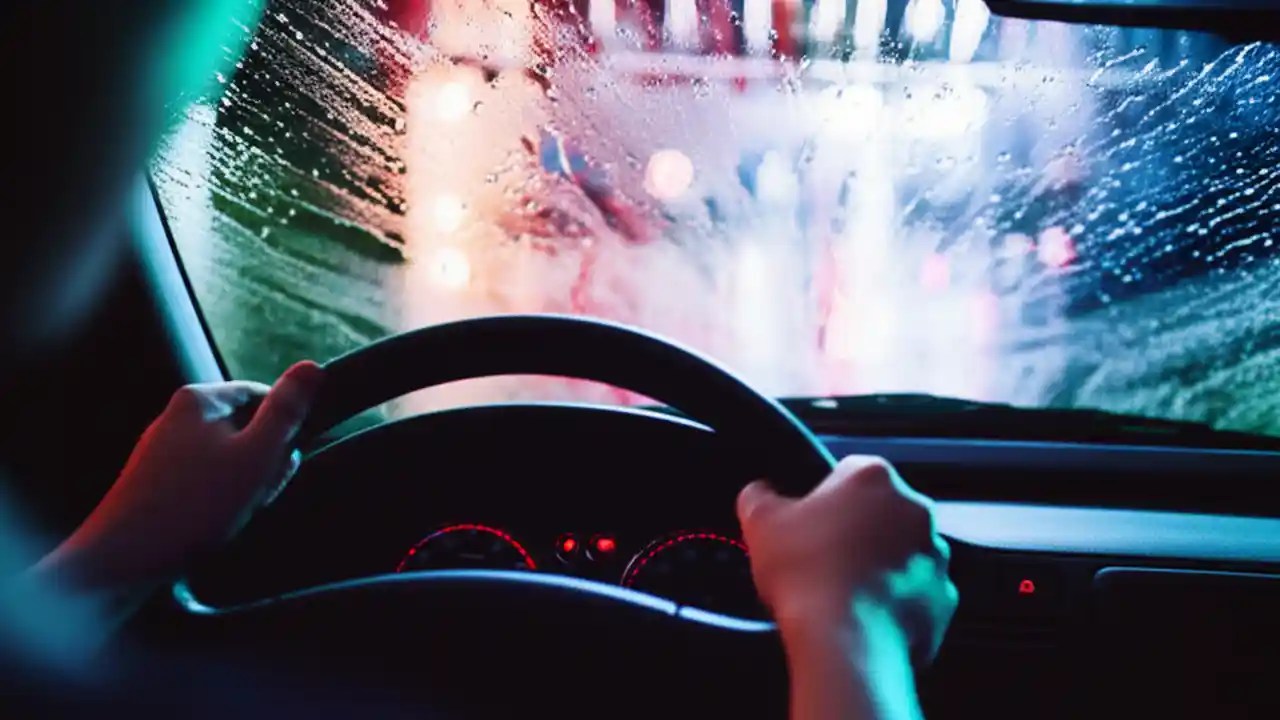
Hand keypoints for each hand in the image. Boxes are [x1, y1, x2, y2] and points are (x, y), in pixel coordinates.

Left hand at [40, 362, 323, 590]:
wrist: (124, 559)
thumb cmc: (196, 504)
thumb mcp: (255, 455)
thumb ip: (286, 412)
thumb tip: (312, 367)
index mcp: (198, 400)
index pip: (263, 396)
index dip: (284, 429)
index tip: (285, 462)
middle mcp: (175, 417)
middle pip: (244, 428)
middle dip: (261, 461)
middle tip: (258, 492)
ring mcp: (162, 450)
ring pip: (226, 458)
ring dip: (242, 483)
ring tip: (235, 512)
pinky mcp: (155, 481)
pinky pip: (203, 480)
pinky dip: (217, 498)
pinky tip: (215, 522)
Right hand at [737, 455, 955, 662]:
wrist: (846, 641)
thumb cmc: (806, 573)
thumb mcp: (760, 522)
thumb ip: (759, 496)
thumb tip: (759, 493)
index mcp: (872, 476)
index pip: (847, 473)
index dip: (823, 499)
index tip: (807, 525)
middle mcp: (914, 508)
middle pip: (880, 512)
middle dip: (856, 532)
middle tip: (822, 559)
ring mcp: (934, 555)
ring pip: (902, 553)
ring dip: (879, 565)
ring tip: (843, 591)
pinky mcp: (944, 598)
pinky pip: (917, 595)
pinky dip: (896, 603)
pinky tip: (865, 616)